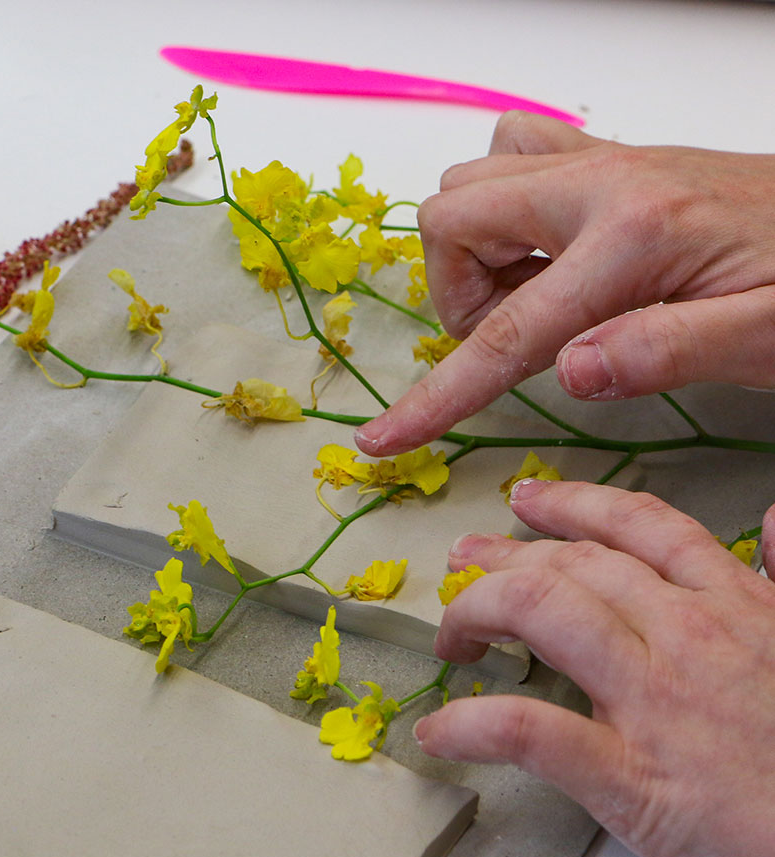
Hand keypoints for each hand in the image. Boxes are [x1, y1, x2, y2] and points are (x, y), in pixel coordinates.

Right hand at [355, 112, 774, 456]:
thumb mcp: (763, 338)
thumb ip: (665, 351)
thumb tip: (571, 372)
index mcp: (633, 238)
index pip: (505, 332)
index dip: (435, 397)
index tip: (383, 438)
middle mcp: (604, 184)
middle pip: (455, 220)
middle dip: (458, 296)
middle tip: (514, 337)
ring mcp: (604, 164)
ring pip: (475, 179)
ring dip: (477, 249)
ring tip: (533, 296)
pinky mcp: (611, 162)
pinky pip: (515, 153)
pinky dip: (503, 207)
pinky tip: (545, 252)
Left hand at [414, 480, 774, 856]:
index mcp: (732, 604)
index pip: (636, 527)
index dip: (572, 504)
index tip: (527, 501)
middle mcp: (685, 635)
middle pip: (570, 566)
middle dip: (504, 558)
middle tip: (463, 562)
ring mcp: (653, 701)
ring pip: (540, 614)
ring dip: (477, 612)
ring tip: (451, 632)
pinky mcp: (630, 776)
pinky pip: (527, 731)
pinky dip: (470, 725)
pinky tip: (441, 733)